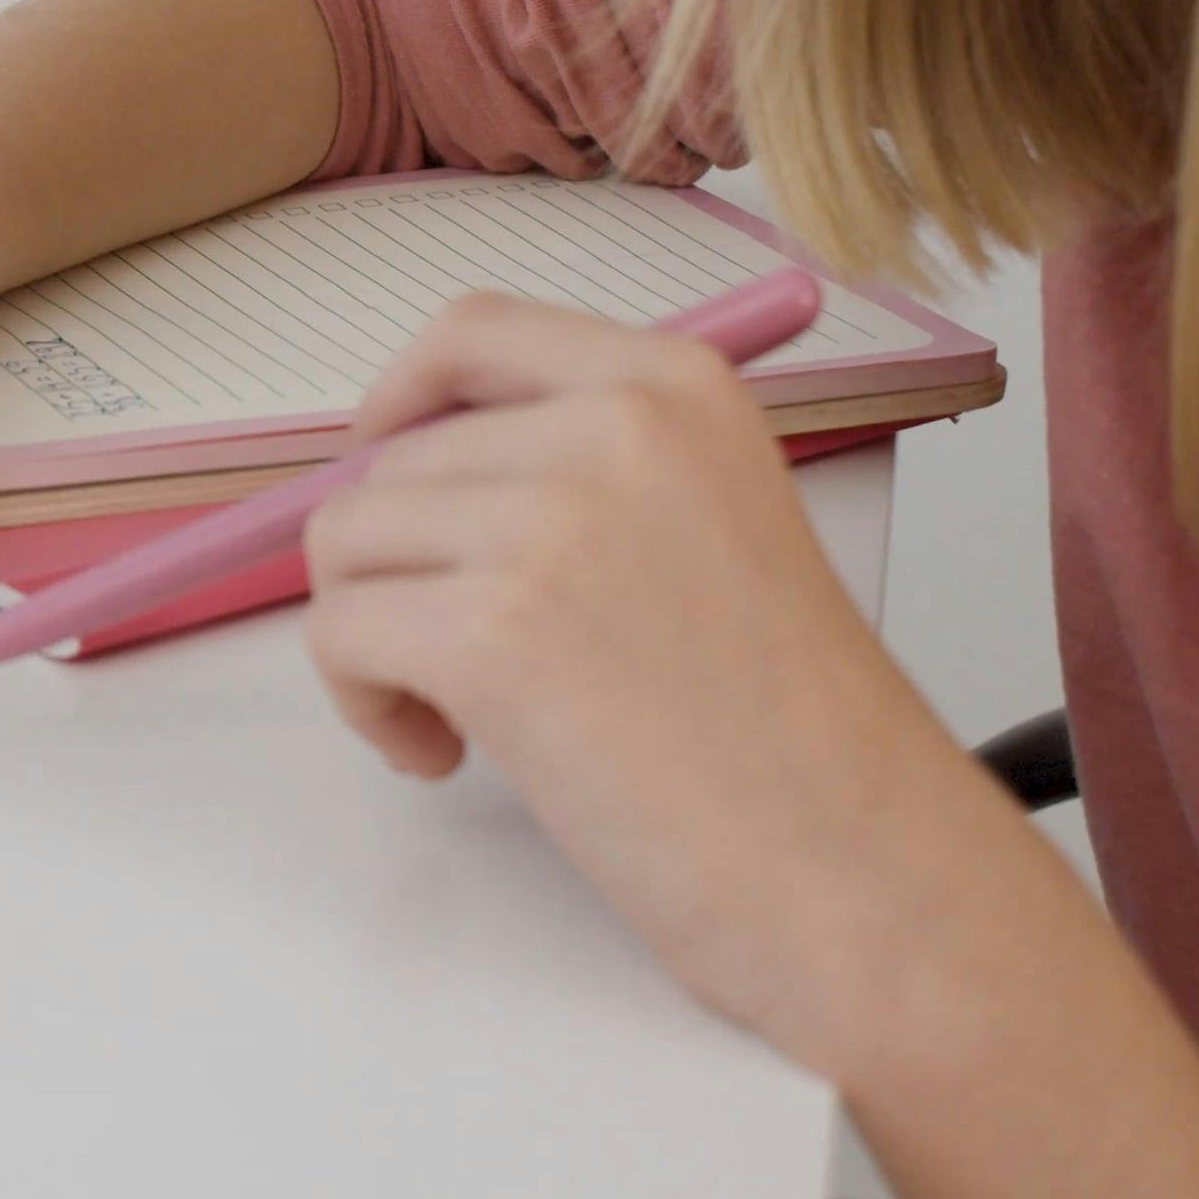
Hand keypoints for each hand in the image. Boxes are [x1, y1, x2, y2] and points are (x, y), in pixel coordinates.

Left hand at [297, 293, 991, 1057]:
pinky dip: (367, 706)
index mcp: (677, 388)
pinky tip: (444, 754)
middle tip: (468, 672)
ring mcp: (548, 525)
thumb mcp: (717, 530)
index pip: (476, 333)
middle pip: (395, 463)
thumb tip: (415, 487)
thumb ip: (590, 480)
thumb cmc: (798, 738)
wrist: (860, 865)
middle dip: (399, 569)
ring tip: (461, 720)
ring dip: (375, 640)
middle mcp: (611, 430)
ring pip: (345, 543)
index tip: (378, 461)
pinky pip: (338, 635)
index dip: (401, 399)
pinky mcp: (492, 634)